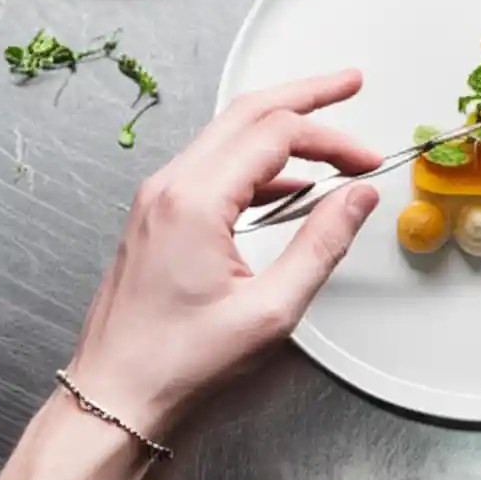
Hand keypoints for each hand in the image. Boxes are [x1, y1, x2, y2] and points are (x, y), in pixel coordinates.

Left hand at [65, 70, 381, 436]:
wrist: (114, 396)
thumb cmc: (178, 362)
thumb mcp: (271, 309)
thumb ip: (322, 244)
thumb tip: (357, 197)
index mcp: (195, 200)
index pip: (277, 135)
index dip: (332, 139)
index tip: (366, 162)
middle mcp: (170, 187)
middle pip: (247, 112)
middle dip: (305, 94)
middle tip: (349, 83)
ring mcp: (158, 199)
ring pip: (227, 134)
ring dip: (280, 126)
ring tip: (327, 131)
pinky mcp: (157, 216)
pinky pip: (212, 167)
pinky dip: (256, 162)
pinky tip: (286, 185)